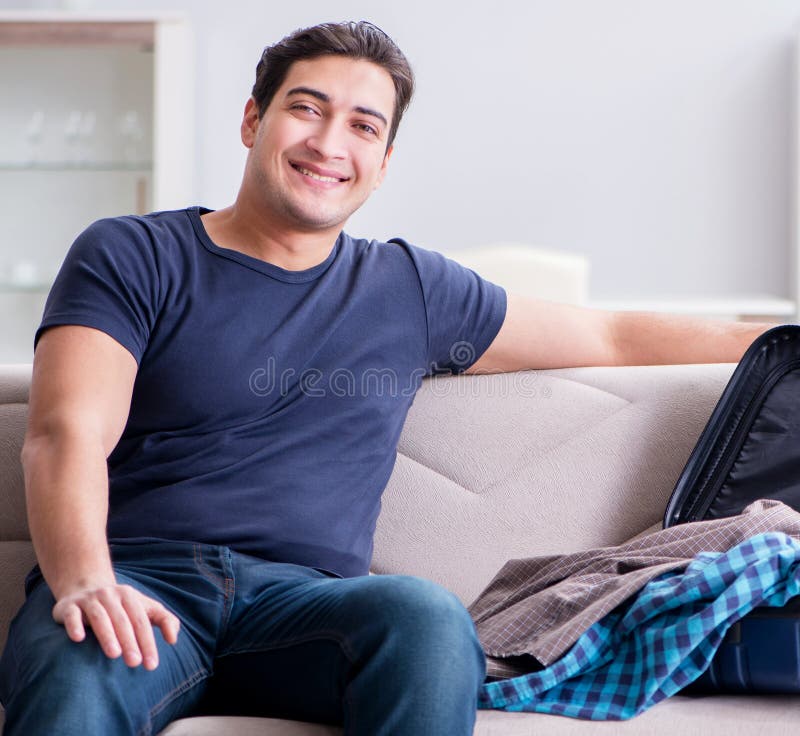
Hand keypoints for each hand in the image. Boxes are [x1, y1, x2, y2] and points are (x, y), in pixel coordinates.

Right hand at [52, 583, 179, 669]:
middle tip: (135, 663)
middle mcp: (110, 595)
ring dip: (107, 635)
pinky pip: (72, 615)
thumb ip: (164, 620)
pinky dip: (75, 625)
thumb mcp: (145, 608)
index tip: (151, 664)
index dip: (148, 642)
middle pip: (122, 620)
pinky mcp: (68, 607)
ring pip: (99, 617)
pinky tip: (78, 638)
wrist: (85, 587)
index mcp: (129, 596)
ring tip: (114, 654)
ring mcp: (89, 600)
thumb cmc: (121, 606)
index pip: (141, 621)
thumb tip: (174, 639)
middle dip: (130, 641)